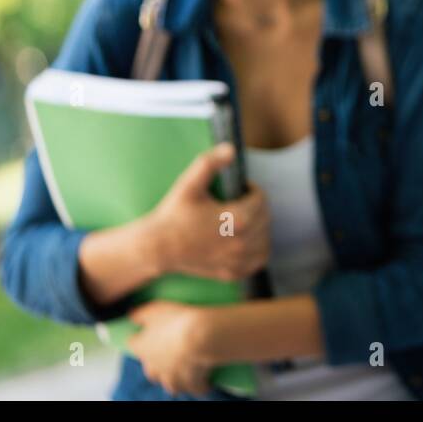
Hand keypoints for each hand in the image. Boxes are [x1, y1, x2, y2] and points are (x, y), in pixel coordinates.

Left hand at [126, 301, 215, 396]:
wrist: (200, 337)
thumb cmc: (176, 320)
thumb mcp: (154, 309)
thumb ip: (139, 315)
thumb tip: (131, 317)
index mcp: (142, 349)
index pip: (134, 345)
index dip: (141, 339)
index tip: (148, 334)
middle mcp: (154, 368)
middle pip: (151, 371)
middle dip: (157, 366)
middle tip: (168, 355)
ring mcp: (172, 379)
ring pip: (171, 384)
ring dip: (176, 379)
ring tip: (185, 371)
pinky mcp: (190, 384)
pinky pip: (195, 388)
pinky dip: (199, 385)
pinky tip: (204, 380)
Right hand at [146, 143, 269, 280]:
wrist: (157, 248)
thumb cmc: (173, 214)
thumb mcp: (189, 184)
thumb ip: (209, 163)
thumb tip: (231, 148)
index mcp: (238, 220)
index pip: (261, 199)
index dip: (251, 189)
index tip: (239, 188)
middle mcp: (243, 243)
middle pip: (265, 218)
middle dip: (256, 206)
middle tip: (238, 201)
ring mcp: (238, 260)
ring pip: (265, 239)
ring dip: (259, 227)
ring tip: (242, 218)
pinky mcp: (233, 273)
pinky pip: (259, 261)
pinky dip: (257, 250)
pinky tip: (245, 240)